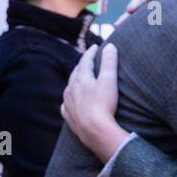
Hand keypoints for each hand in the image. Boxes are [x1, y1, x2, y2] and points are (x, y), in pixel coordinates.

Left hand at [61, 44, 128, 163]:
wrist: (94, 130)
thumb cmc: (103, 104)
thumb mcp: (109, 80)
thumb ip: (109, 62)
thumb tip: (109, 46)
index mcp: (80, 79)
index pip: (85, 61)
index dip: (90, 53)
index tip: (95, 47)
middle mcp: (70, 89)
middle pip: (76, 73)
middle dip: (82, 65)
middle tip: (88, 60)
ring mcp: (68, 103)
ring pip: (70, 87)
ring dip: (75, 81)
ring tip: (80, 78)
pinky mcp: (68, 115)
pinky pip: (67, 104)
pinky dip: (71, 98)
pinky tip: (72, 101)